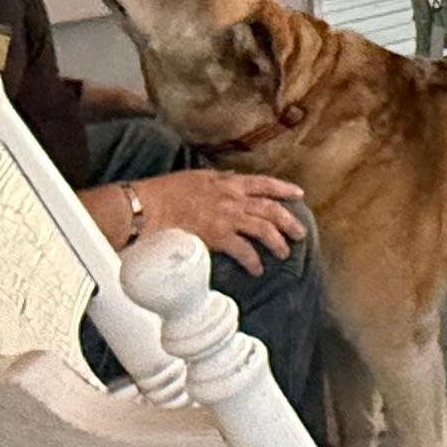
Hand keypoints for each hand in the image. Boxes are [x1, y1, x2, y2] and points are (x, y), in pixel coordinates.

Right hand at [112, 169, 308, 273]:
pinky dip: (254, 261)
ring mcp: (226, 217)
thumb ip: (217, 180)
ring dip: (277, 242)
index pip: (264, 183)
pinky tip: (257, 269)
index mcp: (227, 182)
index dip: (284, 189)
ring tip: (284, 253)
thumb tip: (230, 180)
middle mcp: (231, 198)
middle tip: (300, 233)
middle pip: (271, 208)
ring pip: (264, 229)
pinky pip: (244, 250)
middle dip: (289, 221)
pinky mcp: (218, 236)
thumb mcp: (195, 177)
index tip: (298, 195)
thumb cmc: (163, 193)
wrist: (146, 207)